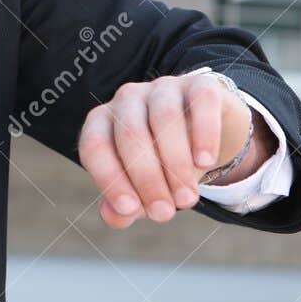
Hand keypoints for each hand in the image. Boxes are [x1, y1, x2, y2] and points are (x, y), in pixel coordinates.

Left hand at [77, 72, 260, 228]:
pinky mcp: (200, 84)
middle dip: (147, 179)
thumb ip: (123, 204)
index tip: (130, 210)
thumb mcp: (140, 186)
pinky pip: (201, 102)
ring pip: (163, 118)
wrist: (203, 134)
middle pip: (130, 135)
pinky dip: (203, 132)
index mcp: (103, 121)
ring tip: (187, 199)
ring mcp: (163, 87)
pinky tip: (205, 162)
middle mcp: (128, 99)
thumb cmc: (160, 162)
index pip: (95, 146)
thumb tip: (112, 217)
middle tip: (165, 213)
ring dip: (175, 163)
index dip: (110, 178)